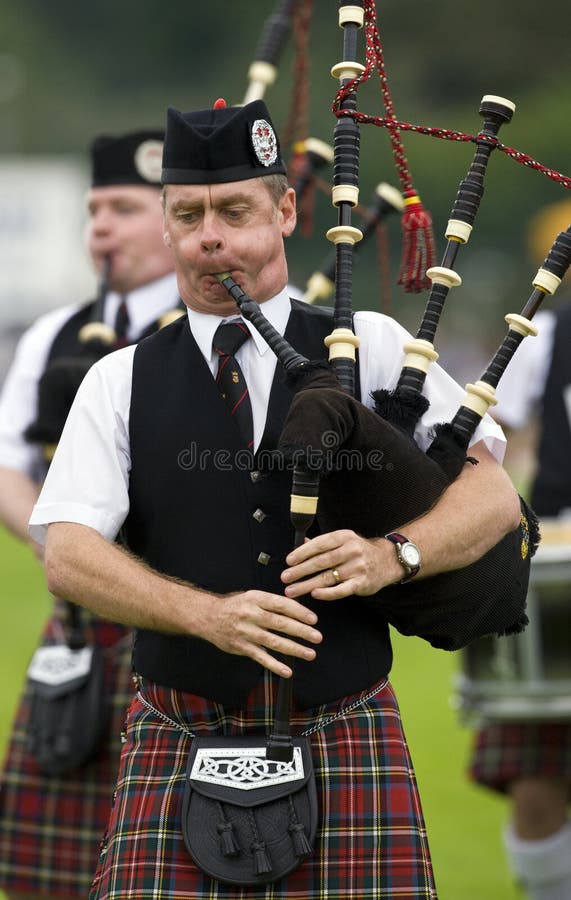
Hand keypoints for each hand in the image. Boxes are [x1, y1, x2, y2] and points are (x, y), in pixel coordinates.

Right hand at [201, 590, 321, 677]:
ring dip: (293, 649)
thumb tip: (298, 609)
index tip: (314, 620)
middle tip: (317, 637)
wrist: (207, 617)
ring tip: (310, 653)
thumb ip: (272, 603)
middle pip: (280, 623)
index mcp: (256, 599)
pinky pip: (261, 657)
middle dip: (301, 631)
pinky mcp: (241, 647)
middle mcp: (250, 614)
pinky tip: (287, 671)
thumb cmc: (235, 606)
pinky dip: (275, 665)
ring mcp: (245, 632)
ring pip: (273, 641)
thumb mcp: (252, 597)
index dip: (299, 612)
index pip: (281, 605)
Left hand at [281, 529, 399, 599]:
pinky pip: (341, 590)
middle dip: (300, 570)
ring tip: (292, 590)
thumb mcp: (344, 540)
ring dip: (307, 585)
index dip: (302, 553)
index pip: (319, 544)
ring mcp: (357, 567)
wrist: (388, 560)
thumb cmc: (360, 550)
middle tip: (285, 577)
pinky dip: (327, 593)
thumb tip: (300, 543)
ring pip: (327, 577)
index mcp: (344, 537)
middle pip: (321, 561)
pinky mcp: (362, 583)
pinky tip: (314, 594)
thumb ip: (323, 543)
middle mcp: (351, 550)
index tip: (288, 561)